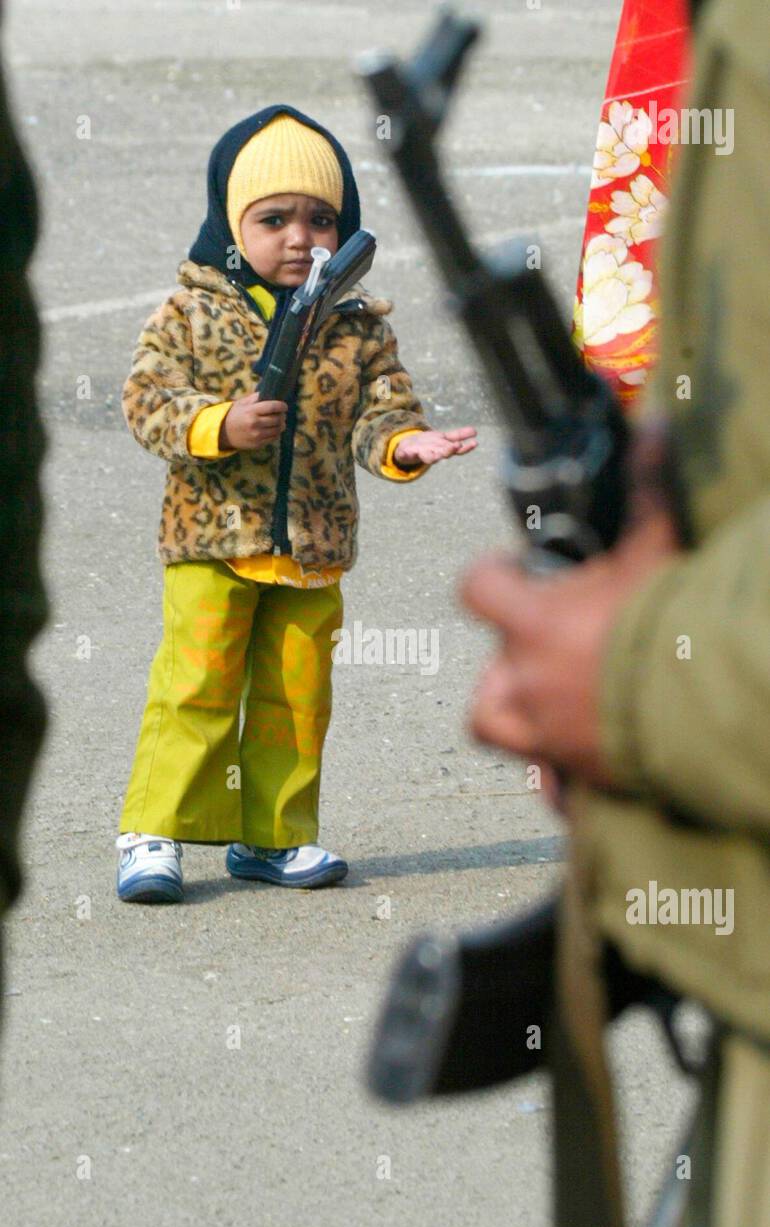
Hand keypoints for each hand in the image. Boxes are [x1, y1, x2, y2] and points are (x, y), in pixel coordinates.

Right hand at [220, 392, 287, 450]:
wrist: (223, 433)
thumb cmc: (235, 415)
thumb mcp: (242, 403)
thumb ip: (256, 398)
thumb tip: (270, 393)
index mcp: (251, 411)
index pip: (272, 407)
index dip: (282, 406)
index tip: (284, 406)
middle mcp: (255, 423)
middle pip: (277, 419)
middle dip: (282, 416)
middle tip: (282, 414)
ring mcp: (257, 435)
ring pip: (278, 429)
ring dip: (281, 425)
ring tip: (280, 422)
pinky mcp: (258, 444)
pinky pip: (273, 438)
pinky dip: (276, 433)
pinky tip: (273, 429)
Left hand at [394, 426, 477, 466]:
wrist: (409, 448)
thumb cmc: (428, 445)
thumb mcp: (443, 438)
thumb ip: (458, 435)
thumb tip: (475, 431)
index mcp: (443, 450)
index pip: (456, 450)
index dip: (465, 448)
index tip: (474, 443)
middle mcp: (434, 454)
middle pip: (443, 454)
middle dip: (449, 450)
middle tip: (457, 446)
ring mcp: (421, 454)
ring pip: (428, 458)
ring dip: (432, 456)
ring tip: (435, 454)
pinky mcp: (407, 454)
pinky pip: (406, 455)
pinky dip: (405, 454)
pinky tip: (404, 452)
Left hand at [459, 509, 678, 788]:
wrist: (705, 704)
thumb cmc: (673, 624)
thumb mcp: (658, 550)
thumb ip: (647, 489)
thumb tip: (655, 425)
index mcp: (534, 623)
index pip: (475, 589)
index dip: (488, 574)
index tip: (510, 568)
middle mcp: (525, 680)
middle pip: (486, 663)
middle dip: (509, 648)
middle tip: (547, 636)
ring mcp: (542, 731)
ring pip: (490, 722)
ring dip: (507, 709)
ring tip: (538, 695)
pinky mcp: (571, 771)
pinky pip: (545, 780)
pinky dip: (552, 774)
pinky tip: (572, 762)